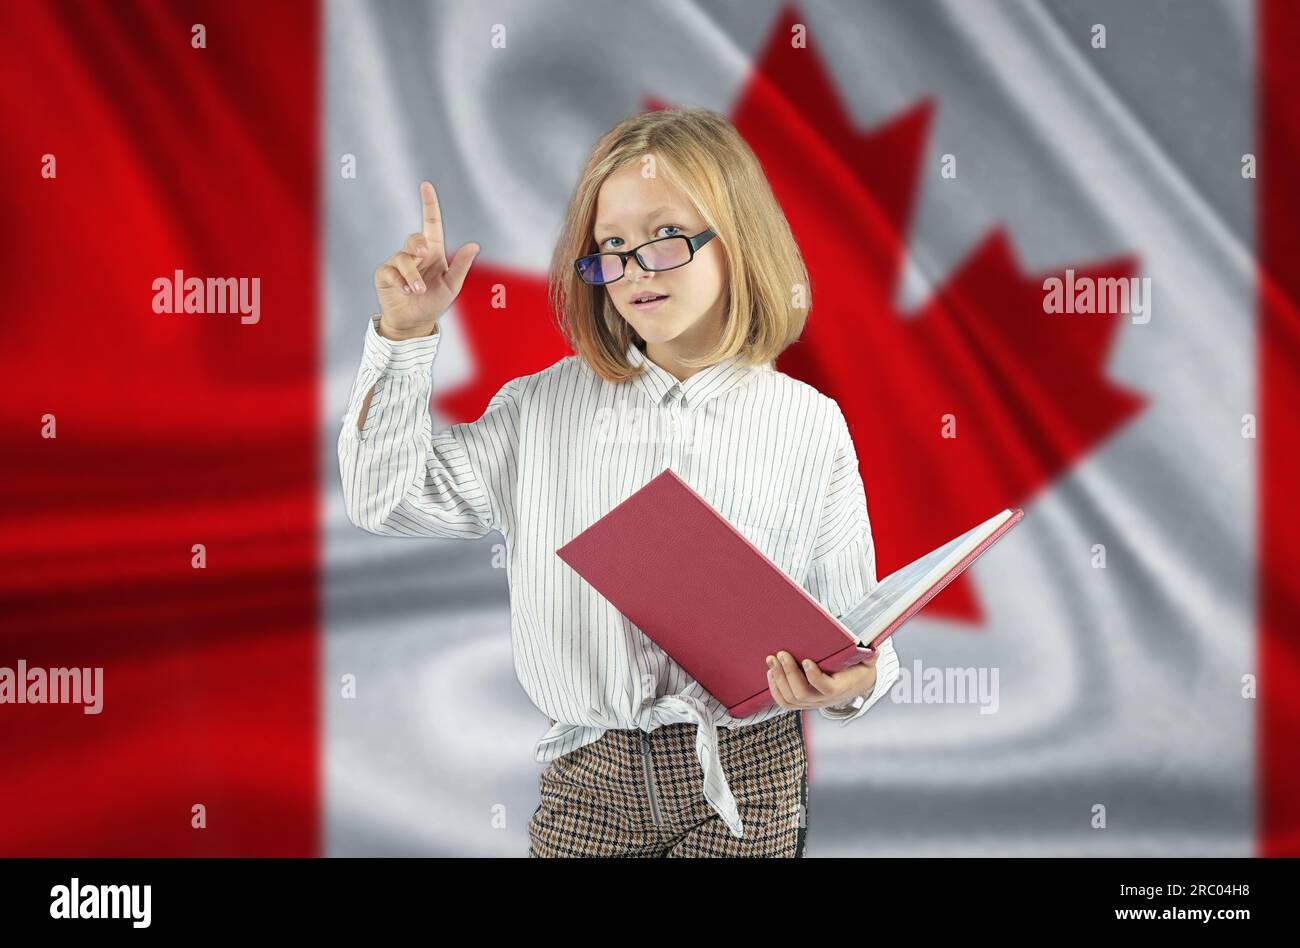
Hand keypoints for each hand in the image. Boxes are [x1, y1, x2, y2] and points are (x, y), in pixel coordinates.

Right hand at [373, 180, 480, 337]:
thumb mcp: (452, 285)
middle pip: (414, 238)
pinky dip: (399, 282)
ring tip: (417, 291)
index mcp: (433, 252)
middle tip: (423, 254)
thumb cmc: (435, 301)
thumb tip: (474, 245)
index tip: (426, 185)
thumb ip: (461, 266)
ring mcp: (398, 264)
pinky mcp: (385, 275)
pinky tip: (405, 291)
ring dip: (412, 275)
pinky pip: (389, 271)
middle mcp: (415, 254)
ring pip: (402, 257)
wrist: (415, 322)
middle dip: (418, 245)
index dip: (429, 204)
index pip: (431, 223)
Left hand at [765, 649, 878, 710]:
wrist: (856, 682)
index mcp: (842, 688)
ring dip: (778, 680)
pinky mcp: (803, 702)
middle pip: (802, 694)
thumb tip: (874, 651)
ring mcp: (813, 703)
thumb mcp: (867, 660)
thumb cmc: (858, 666)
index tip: (806, 660)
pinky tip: (771, 673)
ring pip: (791, 699)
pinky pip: (786, 703)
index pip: (827, 689)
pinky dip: (775, 689)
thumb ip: (869, 655)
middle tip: (780, 654)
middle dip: (788, 673)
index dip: (814, 677)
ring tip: (772, 661)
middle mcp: (826, 700)